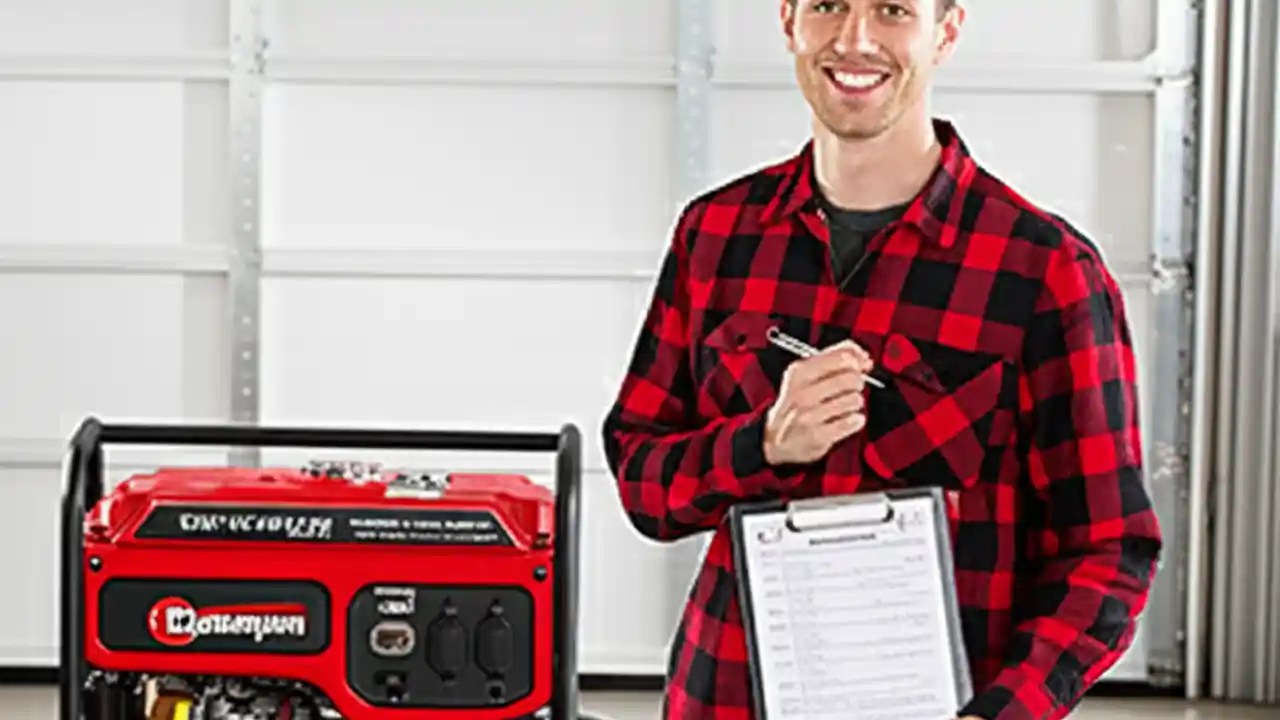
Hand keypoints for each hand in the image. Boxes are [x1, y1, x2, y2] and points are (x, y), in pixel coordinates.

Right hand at [763, 340, 872, 465]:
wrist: (776, 440)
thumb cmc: (796, 405)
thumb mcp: (805, 375)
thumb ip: (834, 358)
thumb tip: (863, 357)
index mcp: (798, 372)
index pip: (841, 357)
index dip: (857, 360)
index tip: (860, 365)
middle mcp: (802, 392)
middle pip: (851, 378)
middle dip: (857, 383)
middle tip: (849, 388)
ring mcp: (809, 415)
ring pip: (854, 400)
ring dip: (854, 404)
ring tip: (843, 407)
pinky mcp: (818, 436)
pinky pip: (853, 422)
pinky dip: (855, 421)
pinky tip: (845, 420)